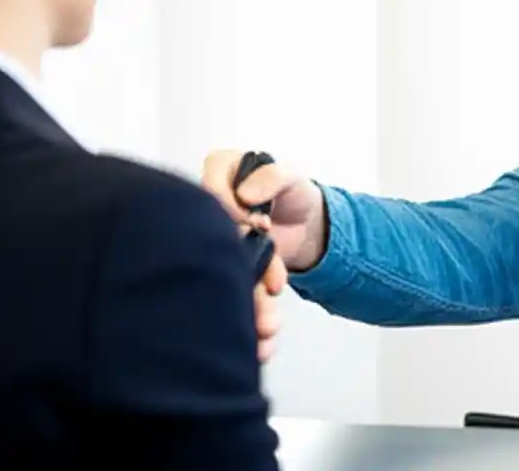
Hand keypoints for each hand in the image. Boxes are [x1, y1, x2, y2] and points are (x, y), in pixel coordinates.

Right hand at [201, 150, 328, 360]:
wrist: (310, 226)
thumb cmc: (294, 194)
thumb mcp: (291, 176)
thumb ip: (272, 177)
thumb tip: (246, 196)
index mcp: (217, 180)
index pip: (209, 194)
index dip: (230, 212)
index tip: (254, 224)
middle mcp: (212, 216)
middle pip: (217, 245)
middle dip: (241, 272)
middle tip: (269, 286)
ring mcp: (223, 249)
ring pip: (231, 278)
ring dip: (251, 304)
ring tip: (267, 327)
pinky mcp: (237, 275)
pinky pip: (243, 297)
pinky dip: (257, 319)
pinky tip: (264, 342)